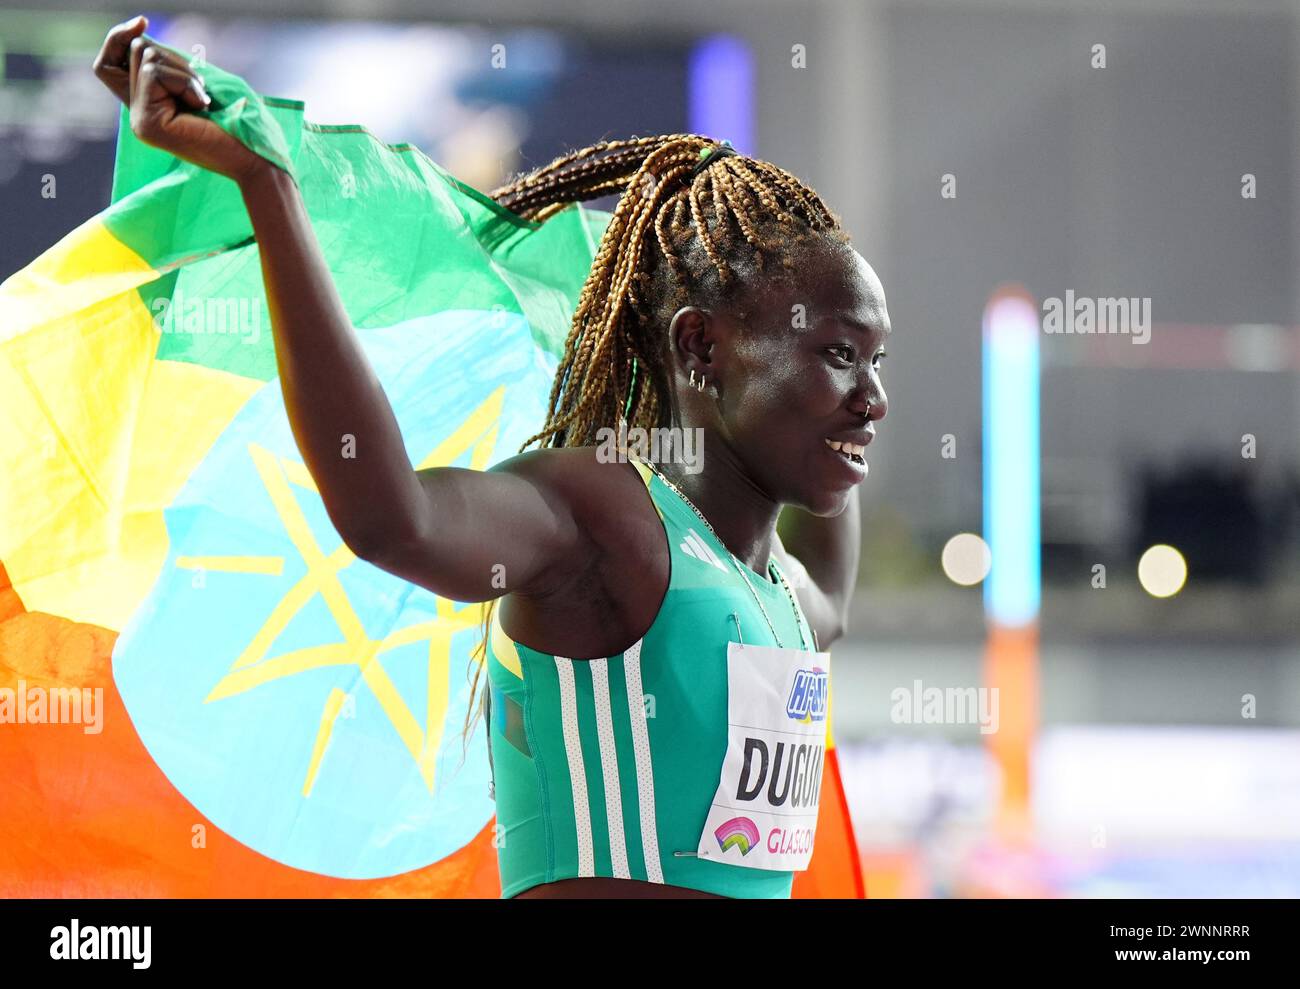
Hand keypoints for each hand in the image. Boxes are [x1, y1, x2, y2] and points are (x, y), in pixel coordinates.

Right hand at [92, 15, 268, 183]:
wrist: (256, 159)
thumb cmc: (240, 121)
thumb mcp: (199, 80)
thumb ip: (167, 62)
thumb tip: (138, 32)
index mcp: (149, 105)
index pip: (108, 64)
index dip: (118, 37)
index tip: (142, 22)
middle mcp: (138, 114)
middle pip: (136, 51)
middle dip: (175, 58)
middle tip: (202, 89)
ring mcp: (140, 120)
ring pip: (146, 58)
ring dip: (184, 71)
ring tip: (203, 101)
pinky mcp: (147, 123)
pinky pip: (154, 74)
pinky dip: (185, 82)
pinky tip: (201, 106)